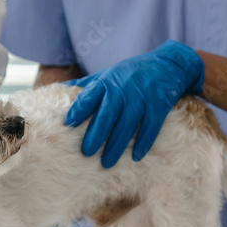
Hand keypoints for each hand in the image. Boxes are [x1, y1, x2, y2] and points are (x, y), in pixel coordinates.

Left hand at [65, 40, 204, 167]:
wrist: (168, 64)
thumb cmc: (131, 74)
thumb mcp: (108, 74)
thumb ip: (87, 84)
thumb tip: (58, 89)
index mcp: (107, 82)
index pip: (89, 96)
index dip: (79, 110)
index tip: (69, 124)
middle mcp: (123, 89)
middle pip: (107, 115)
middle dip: (96, 134)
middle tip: (86, 152)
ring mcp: (142, 96)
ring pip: (127, 124)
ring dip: (117, 145)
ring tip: (107, 162)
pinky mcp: (159, 103)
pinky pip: (150, 126)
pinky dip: (143, 142)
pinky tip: (136, 156)